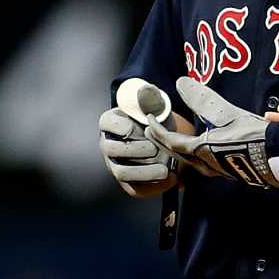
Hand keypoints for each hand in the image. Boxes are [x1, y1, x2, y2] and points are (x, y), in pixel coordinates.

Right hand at [100, 79, 179, 198]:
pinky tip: (173, 179)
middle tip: (155, 149)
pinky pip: (135, 189)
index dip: (122, 125)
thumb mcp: (158, 108)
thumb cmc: (160, 122)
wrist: (170, 144)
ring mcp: (116, 165)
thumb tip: (147, 89)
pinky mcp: (130, 183)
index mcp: (112, 123)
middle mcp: (109, 145)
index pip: (105, 122)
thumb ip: (152, 99)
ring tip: (165, 169)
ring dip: (144, 171)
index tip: (142, 126)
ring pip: (121, 173)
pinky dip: (154, 187)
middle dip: (134, 150)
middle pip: (111, 149)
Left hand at [145, 78, 278, 188]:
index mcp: (203, 151)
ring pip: (193, 163)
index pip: (171, 142)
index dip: (158, 131)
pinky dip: (197, 156)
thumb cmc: (255, 136)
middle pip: (178, 156)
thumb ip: (203, 99)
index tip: (148, 120)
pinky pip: (207, 165)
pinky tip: (204, 150)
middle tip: (153, 131)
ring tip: (175, 141)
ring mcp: (222, 171)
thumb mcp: (228, 114)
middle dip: (163, 143)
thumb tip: (180, 82)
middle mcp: (209, 165)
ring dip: (180, 151)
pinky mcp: (235, 173)